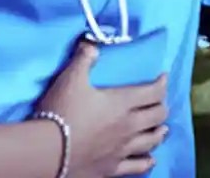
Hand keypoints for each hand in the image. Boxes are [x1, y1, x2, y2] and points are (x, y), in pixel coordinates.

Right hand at [34, 40, 169, 176]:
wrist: (46, 152)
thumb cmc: (61, 112)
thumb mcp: (70, 79)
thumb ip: (84, 59)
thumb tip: (92, 44)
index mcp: (123, 103)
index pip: (153, 91)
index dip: (162, 83)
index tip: (163, 78)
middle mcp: (129, 126)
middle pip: (158, 115)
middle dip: (162, 107)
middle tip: (160, 103)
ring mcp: (123, 149)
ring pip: (152, 140)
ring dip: (159, 132)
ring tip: (163, 129)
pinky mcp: (112, 169)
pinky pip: (137, 166)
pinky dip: (147, 162)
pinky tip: (151, 160)